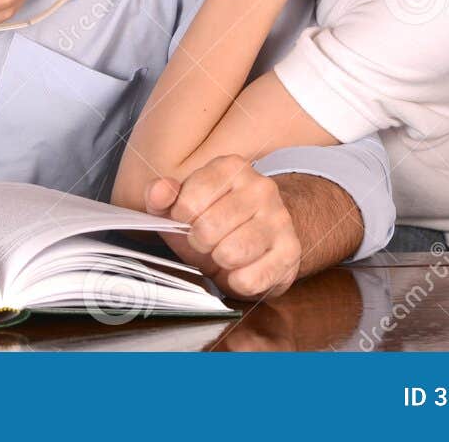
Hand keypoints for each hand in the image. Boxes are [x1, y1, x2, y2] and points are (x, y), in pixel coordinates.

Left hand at [143, 155, 302, 300]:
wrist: (263, 237)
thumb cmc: (216, 219)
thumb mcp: (183, 204)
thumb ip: (162, 195)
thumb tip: (158, 192)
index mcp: (230, 167)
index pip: (189, 201)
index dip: (181, 219)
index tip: (189, 220)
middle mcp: (260, 187)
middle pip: (208, 228)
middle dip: (199, 242)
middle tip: (207, 240)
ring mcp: (279, 219)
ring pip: (231, 253)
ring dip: (219, 261)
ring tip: (224, 252)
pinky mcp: (290, 252)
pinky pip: (249, 279)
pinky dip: (237, 282)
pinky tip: (242, 269)